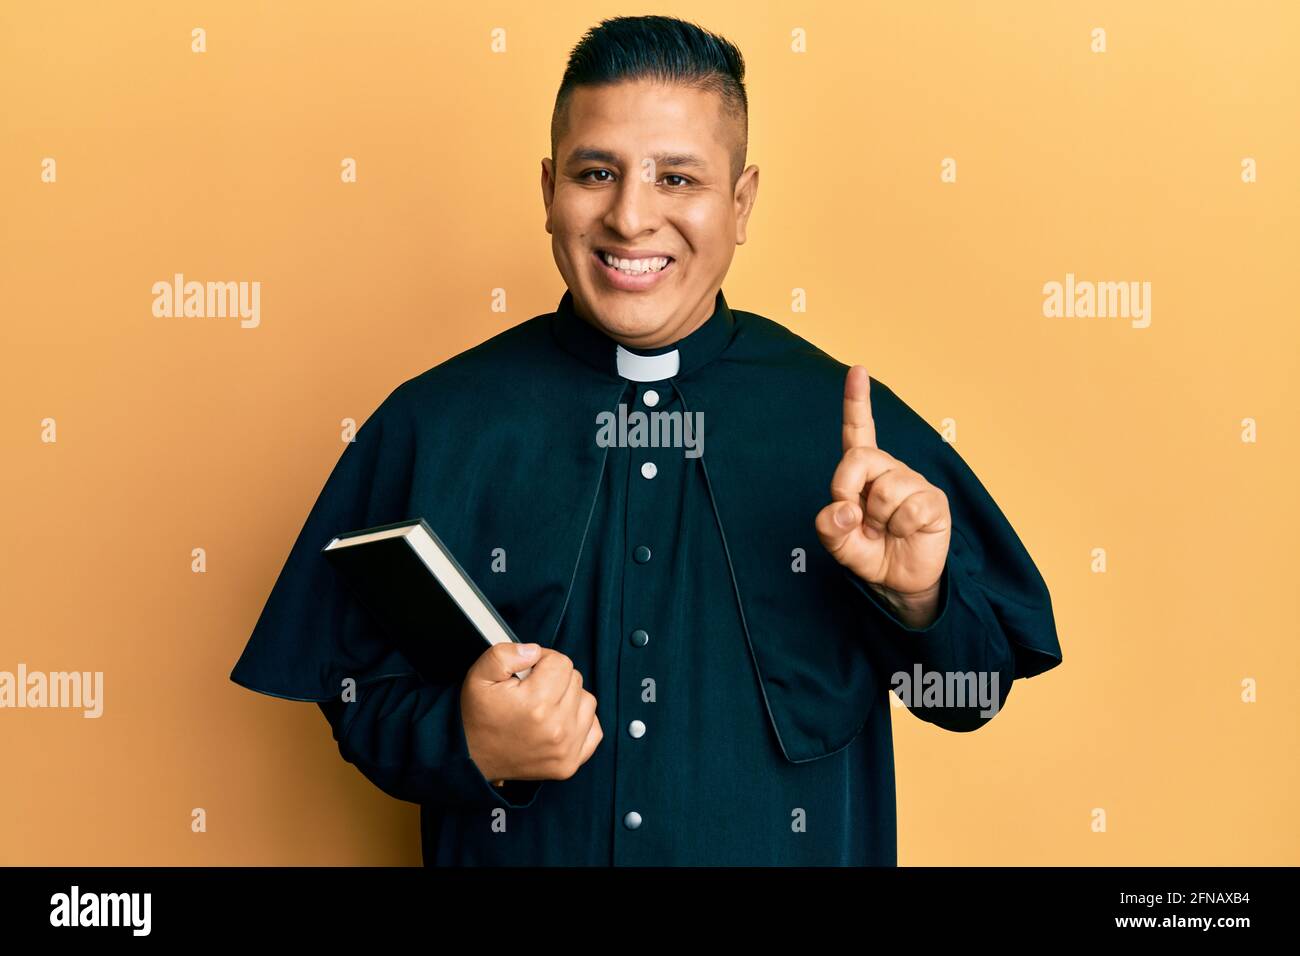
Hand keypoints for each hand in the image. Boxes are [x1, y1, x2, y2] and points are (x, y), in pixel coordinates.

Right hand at [460, 642, 602, 783]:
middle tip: (531, 690)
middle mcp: (556, 729)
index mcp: (536, 704)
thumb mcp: (479, 675)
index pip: (561, 662)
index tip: (528, 672)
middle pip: (575, 679)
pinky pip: (595, 729)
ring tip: (544, 706)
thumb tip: (534, 651)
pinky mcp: (570, 763)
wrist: (471, 757)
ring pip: (587, 700)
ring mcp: (566, 749)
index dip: (542, 661)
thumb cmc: (478, 716)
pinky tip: (558, 722)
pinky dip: (580, 722)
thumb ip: (505, 654)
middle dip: (555, 678)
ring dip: (569, 698)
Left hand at [815, 366, 950, 624]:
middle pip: (860, 459)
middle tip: (858, 520)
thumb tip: (845, 509)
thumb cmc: (868, 552)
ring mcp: (913, 483)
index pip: (859, 431)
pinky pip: (910, 509)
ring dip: (878, 519)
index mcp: (862, 472)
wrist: (899, 581)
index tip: (857, 371)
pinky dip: (901, 528)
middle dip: (848, 491)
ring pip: (885, 489)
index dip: (857, 401)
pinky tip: (906, 532)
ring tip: (884, 530)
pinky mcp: (933, 501)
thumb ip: (829, 527)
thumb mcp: (837, 543)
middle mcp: (889, 469)